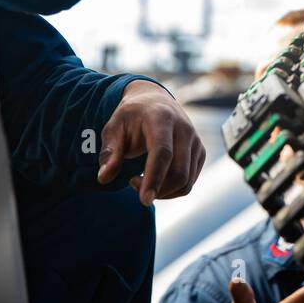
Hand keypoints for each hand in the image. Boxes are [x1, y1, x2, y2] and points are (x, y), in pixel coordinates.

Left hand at [96, 80, 205, 205]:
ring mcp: (196, 141)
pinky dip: (170, 190)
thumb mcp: (114, 128)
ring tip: (141, 179)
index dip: (154, 178)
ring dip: (162, 192)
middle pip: (179, 172)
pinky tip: (155, 178)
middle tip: (131, 182)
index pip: (163, 153)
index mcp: (161, 118)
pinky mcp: (200, 152)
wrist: (155, 102)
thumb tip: (104, 178)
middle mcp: (184, 129)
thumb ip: (109, 152)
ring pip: (186, 182)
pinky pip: (189, 183)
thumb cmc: (132, 117)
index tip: (144, 200)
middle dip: (156, 189)